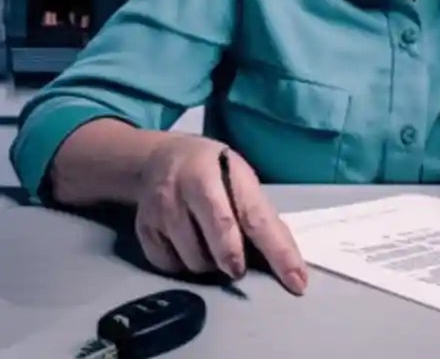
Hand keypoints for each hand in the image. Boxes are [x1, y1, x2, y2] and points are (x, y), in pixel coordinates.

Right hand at [135, 134, 308, 294]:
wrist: (157, 158)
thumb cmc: (211, 171)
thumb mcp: (239, 178)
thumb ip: (259, 214)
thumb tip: (289, 262)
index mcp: (217, 173)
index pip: (253, 219)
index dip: (277, 253)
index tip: (296, 281)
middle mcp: (185, 187)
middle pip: (220, 244)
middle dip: (235, 261)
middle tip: (238, 263)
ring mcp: (160, 209)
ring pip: (195, 261)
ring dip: (209, 263)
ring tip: (209, 244)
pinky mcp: (143, 228)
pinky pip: (170, 266)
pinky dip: (184, 264)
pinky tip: (186, 245)